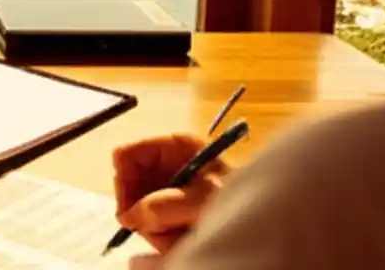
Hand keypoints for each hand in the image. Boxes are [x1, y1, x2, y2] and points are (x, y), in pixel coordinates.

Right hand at [112, 134, 228, 253]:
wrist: (260, 225)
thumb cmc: (233, 203)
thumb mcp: (200, 201)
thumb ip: (163, 206)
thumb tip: (130, 216)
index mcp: (173, 146)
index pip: (125, 155)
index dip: (124, 184)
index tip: (132, 212)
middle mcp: (165, 161)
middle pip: (127, 183)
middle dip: (139, 210)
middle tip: (160, 229)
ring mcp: (164, 184)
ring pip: (134, 206)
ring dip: (152, 227)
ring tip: (178, 235)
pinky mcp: (166, 205)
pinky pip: (146, 220)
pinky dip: (159, 234)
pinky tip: (179, 238)